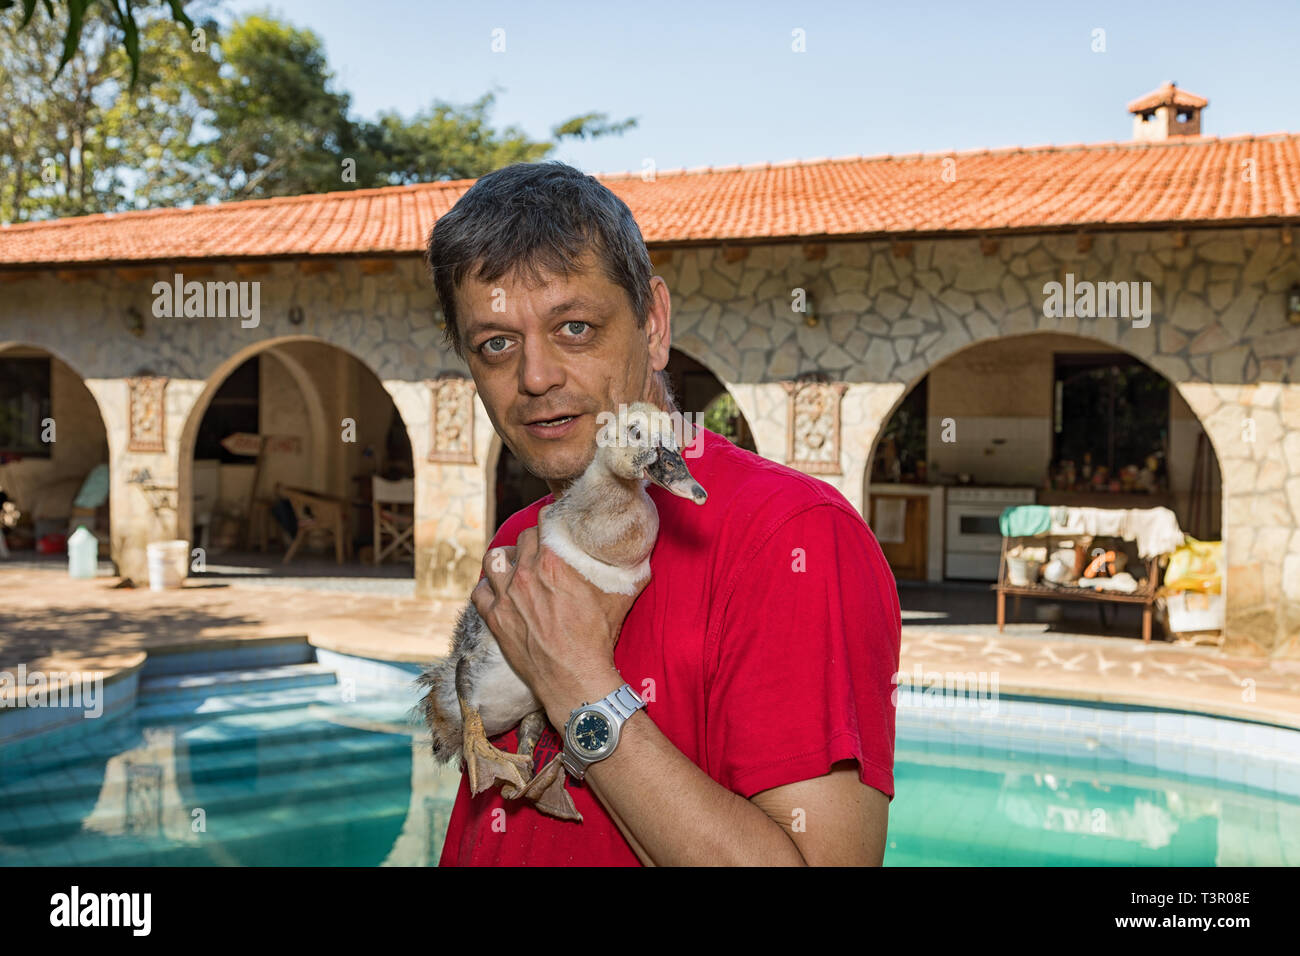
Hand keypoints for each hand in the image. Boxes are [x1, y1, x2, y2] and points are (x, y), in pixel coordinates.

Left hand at [470, 506, 647, 727]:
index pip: (545, 521)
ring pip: (494, 559)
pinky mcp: (495, 618)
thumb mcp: (620, 597)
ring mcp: (506, 596)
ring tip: (515, 564)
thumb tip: (642, 554)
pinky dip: (487, 588)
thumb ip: (631, 570)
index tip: (556, 523)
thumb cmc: (598, 638)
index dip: (551, 519)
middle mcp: (526, 573)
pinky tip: (498, 591)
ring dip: (505, 559)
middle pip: (522, 538)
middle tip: (543, 548)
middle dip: (533, 540)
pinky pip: (480, 591)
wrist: (574, 678)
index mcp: (554, 561)